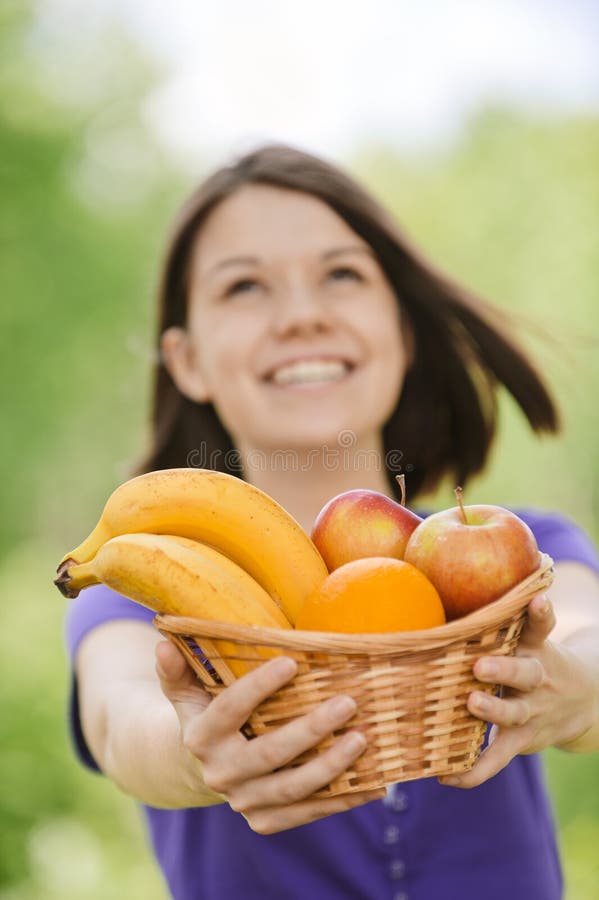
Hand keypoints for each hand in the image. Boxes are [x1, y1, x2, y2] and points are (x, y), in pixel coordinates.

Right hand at [156, 641, 384, 831]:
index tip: (292, 662)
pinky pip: (308, 813)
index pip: (229, 709)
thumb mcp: (185, 692)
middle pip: (270, 753)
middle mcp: (220, 773)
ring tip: (362, 738)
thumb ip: (176, 670)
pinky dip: (343, 800)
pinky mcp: (266, 820)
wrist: (198, 770)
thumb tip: (162, 644)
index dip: (258, 687)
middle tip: (347, 702)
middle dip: (311, 729)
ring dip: (332, 766)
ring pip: (293, 788)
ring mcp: (244, 801)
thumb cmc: (204, 714)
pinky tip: (374, 783)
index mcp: (200, 736)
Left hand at [439, 593, 597, 788]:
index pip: (542, 627)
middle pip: (525, 672)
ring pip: (514, 713)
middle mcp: (537, 677)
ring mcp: (532, 711)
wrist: (584, 702)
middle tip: (480, 666)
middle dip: (504, 670)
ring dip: (492, 711)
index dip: (540, 614)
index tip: (536, 601)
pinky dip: (475, 770)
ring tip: (471, 705)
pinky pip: (499, 757)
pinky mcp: (523, 739)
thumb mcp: (528, 638)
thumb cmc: (534, 659)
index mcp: (536, 647)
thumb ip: (497, 621)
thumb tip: (434, 592)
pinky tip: (447, 776)